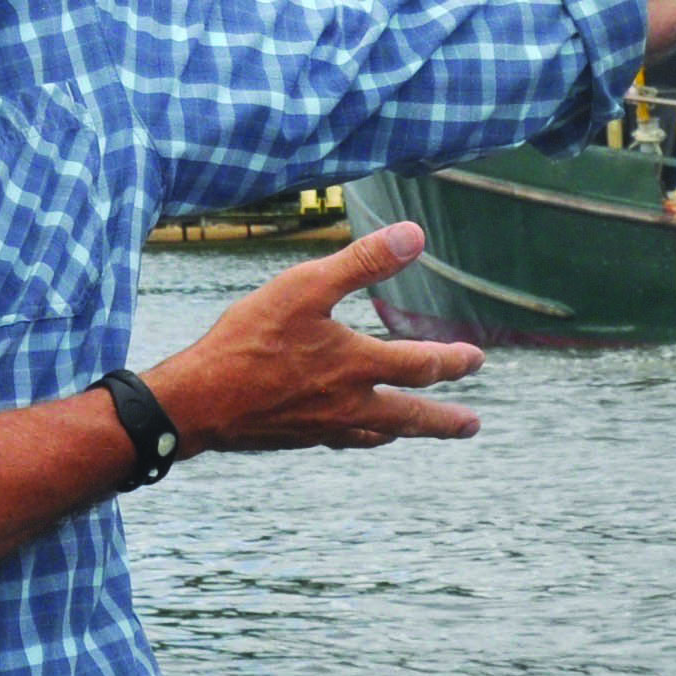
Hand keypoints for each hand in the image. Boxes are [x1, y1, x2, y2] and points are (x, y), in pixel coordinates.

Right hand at [144, 225, 483, 453]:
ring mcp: (323, 426)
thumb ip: (362, 262)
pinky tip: (354, 432)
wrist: (199, 403)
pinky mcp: (297, 437)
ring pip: (378, 433)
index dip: (452, 360)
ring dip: (406, 431)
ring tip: (418, 432)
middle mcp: (348, 404)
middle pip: (410, 416)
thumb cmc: (250, 340)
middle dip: (444, 419)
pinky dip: (361, 437)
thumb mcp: (305, 287)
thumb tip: (414, 235)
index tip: (476, 358)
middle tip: (471, 424)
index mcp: (356, 365)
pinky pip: (342, 440)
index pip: (420, 365)